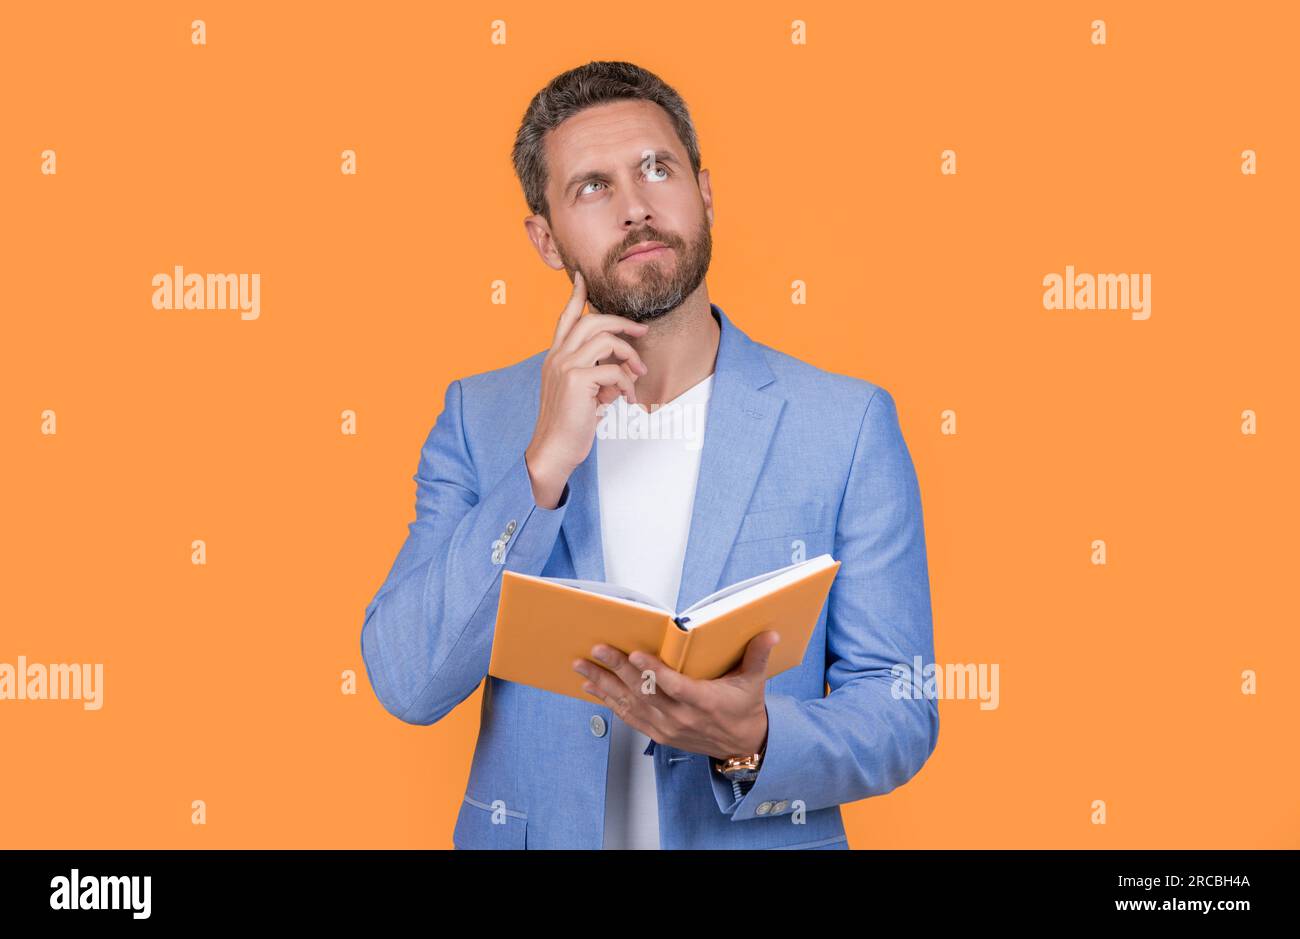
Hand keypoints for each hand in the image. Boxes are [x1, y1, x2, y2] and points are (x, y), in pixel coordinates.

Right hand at [525, 270, 649, 507]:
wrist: (552, 451)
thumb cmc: (569, 426)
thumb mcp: (581, 395)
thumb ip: (595, 376)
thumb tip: (622, 372)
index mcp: (555, 358)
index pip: (565, 318)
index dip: (575, 296)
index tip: (583, 278)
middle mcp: (556, 357)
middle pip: (591, 320)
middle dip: (621, 321)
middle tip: (641, 330)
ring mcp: (564, 367)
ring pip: (605, 340)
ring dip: (629, 354)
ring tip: (639, 372)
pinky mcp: (576, 381)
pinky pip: (614, 371)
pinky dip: (628, 384)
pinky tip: (627, 400)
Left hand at [571, 631, 779, 758]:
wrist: (743, 745)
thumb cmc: (745, 709)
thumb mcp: (754, 682)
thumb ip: (757, 656)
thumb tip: (769, 633)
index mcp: (704, 702)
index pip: (675, 686)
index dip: (654, 672)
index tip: (635, 655)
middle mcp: (681, 717)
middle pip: (644, 692)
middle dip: (618, 669)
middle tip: (598, 650)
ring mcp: (667, 727)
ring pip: (630, 704)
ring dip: (604, 684)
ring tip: (583, 667)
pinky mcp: (658, 733)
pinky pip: (629, 716)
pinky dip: (609, 701)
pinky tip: (592, 688)